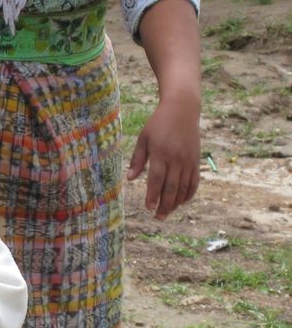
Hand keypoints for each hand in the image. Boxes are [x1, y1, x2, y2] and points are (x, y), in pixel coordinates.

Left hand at [127, 97, 200, 219]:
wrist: (182, 110)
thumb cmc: (158, 124)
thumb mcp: (143, 139)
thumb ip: (137, 160)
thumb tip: (130, 179)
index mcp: (161, 153)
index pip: (156, 180)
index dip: (152, 195)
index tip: (148, 207)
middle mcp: (176, 159)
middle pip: (171, 188)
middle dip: (164, 205)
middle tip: (158, 218)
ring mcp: (188, 160)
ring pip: (183, 187)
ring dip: (176, 203)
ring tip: (167, 213)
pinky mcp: (196, 160)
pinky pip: (194, 181)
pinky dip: (189, 193)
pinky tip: (182, 202)